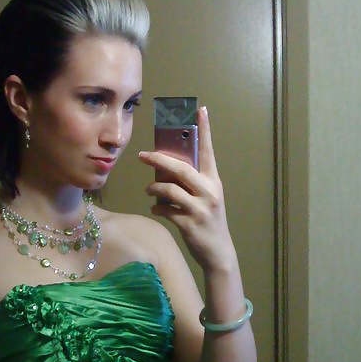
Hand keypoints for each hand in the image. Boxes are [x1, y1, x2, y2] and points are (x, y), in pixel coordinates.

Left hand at [139, 106, 235, 273]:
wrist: (218, 251)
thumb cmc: (209, 222)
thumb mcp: (207, 198)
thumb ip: (192, 183)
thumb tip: (166, 169)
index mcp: (214, 182)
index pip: (208, 151)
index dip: (205, 130)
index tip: (200, 109)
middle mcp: (209, 192)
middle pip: (181, 168)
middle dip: (159, 160)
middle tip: (143, 155)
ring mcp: (200, 209)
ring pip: (170, 189)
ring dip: (154, 188)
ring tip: (148, 189)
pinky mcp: (189, 224)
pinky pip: (166, 210)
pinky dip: (157, 208)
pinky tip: (156, 208)